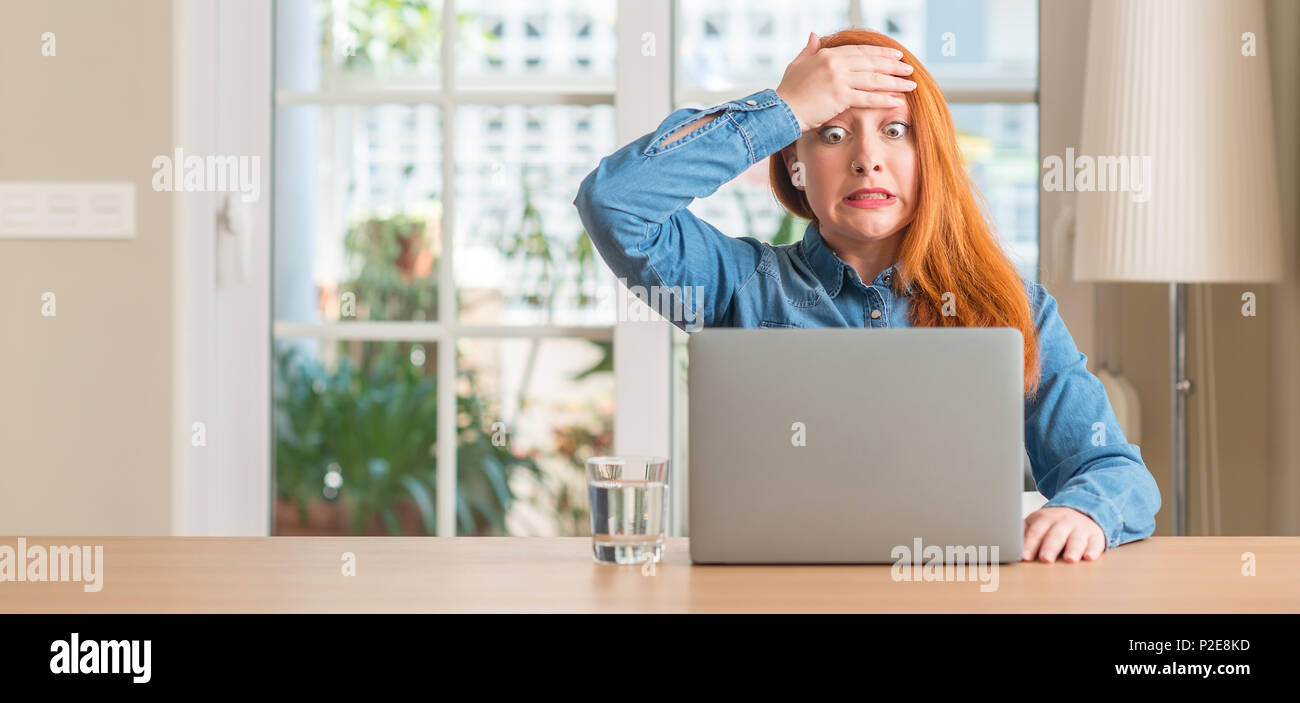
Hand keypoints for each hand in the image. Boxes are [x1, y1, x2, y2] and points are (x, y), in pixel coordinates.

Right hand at [775, 32, 917, 132]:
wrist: (780, 110)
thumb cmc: (787, 91)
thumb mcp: (797, 65)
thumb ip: (808, 49)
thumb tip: (813, 35)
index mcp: (827, 54)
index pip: (861, 51)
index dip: (880, 53)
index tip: (896, 55)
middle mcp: (836, 63)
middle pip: (871, 63)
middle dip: (893, 66)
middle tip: (909, 69)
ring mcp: (839, 79)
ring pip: (874, 79)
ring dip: (895, 82)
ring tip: (910, 85)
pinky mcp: (840, 96)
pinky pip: (867, 98)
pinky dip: (884, 99)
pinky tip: (897, 101)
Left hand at [1022, 506, 1105, 562]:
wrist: (1081, 509)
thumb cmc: (1053, 523)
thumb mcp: (1036, 523)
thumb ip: (1023, 533)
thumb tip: (1004, 544)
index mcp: (1044, 519)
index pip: (1035, 533)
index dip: (1030, 545)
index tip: (1024, 557)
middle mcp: (1063, 522)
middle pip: (1055, 536)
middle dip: (1050, 548)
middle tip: (1045, 559)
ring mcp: (1080, 528)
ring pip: (1076, 539)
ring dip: (1073, 550)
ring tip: (1070, 559)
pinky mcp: (1096, 535)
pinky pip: (1095, 543)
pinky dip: (1093, 550)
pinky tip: (1089, 557)